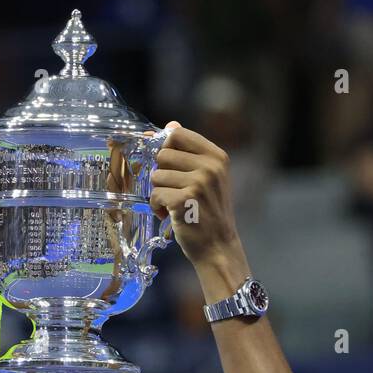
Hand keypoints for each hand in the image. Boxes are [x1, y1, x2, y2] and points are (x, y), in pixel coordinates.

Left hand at [149, 123, 243, 271]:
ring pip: (156, 175)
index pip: (177, 134)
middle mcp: (209, 167)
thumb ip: (189, 152)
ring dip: (159, 192)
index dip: (165, 147)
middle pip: (163, 154)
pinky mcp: (183, 201)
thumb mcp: (208, 178)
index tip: (167, 163)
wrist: (218, 247)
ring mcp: (198, 184)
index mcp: (216, 156)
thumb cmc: (209, 212)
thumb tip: (170, 124)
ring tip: (174, 206)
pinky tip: (170, 216)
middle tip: (174, 191)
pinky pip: (155, 195)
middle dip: (162, 174)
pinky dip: (157, 207)